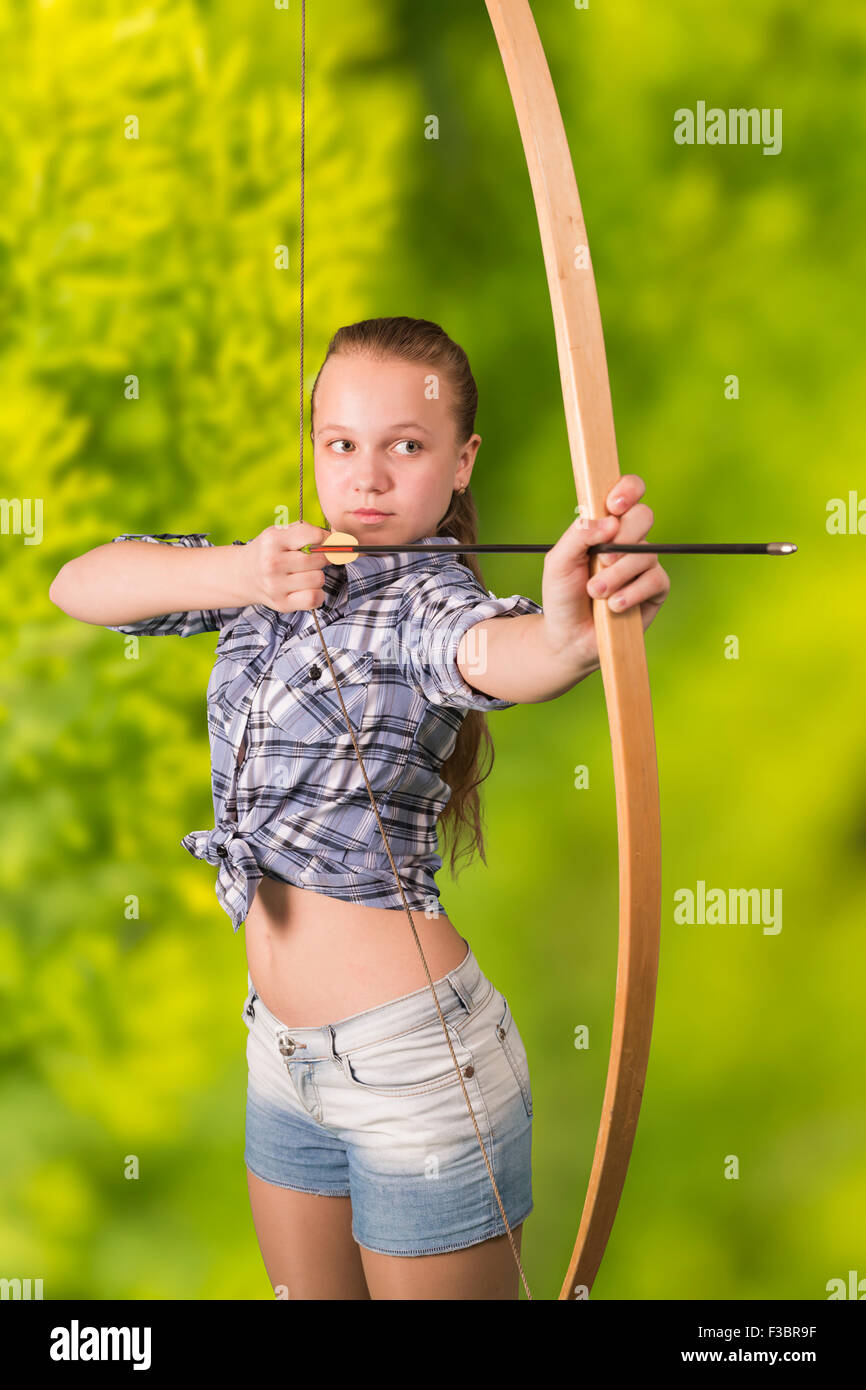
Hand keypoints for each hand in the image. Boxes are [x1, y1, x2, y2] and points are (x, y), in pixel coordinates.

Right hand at [241, 522, 332, 611]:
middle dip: (322, 558)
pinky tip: (308, 588)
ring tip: (305, 573)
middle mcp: (272, 563)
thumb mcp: (281, 533)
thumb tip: (340, 540)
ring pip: (319, 579)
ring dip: (317, 576)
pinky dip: (317, 594)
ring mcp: (276, 585)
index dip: (327, 539)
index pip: (314, 536)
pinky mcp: (282, 604)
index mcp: (273, 540)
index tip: (327, 543)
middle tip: (313, 559)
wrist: (244, 575)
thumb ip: (308, 531)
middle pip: (319, 559)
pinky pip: (314, 598)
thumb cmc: (270, 551)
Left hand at [541, 475, 669, 665]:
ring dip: (616, 575)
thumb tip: (610, 522)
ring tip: (595, 593)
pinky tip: (613, 606)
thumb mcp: (558, 561)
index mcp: (606, 525)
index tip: (613, 505)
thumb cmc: (563, 594)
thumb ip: (578, 535)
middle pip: (643, 516)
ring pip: (645, 553)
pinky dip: (631, 593)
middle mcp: (629, 540)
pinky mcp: (655, 589)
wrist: (569, 636)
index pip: (627, 492)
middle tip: (602, 558)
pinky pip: (654, 580)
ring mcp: (644, 563)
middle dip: (624, 536)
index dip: (627, 490)